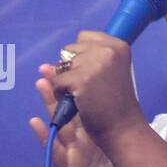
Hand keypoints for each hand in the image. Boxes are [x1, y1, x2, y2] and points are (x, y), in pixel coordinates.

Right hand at [29, 66, 139, 166]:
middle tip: (50, 66)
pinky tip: (36, 123)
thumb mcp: (131, 164)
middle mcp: (84, 143)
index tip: (80, 70)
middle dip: (59, 89)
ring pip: (59, 126)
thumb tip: (151, 124)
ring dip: (49, 105)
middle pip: (70, 112)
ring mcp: (73, 156)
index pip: (89, 110)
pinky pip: (55, 153)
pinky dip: (45, 138)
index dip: (82, 91)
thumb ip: (134, 146)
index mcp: (100, 139)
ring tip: (41, 83)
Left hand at [41, 31, 143, 149]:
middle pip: (70, 50)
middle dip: (74, 68)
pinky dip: (61, 94)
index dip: (82, 56)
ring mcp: (94, 64)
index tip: (95, 73)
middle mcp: (108, 50)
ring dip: (67, 82)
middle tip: (93, 87)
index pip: (84, 37)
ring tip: (86, 95)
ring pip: (61, 66)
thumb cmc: (115, 103)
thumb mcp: (108, 73)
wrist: (122, 129)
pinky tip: (79, 102)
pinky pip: (57, 82)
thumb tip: (44, 67)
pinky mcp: (81, 80)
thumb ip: (86, 60)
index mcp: (118, 45)